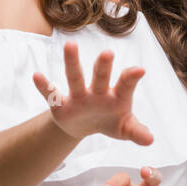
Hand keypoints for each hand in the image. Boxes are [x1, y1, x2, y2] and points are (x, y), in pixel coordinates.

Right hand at [32, 40, 154, 144]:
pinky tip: (36, 76)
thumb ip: (137, 132)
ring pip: (75, 77)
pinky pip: (51, 94)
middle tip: (108, 53)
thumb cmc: (111, 121)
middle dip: (103, 66)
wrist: (85, 126)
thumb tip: (150, 140)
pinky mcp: (60, 105)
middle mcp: (98, 92)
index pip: (125, 85)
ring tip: (70, 45)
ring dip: (72, 62)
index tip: (140, 69)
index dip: (131, 78)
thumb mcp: (125, 129)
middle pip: (100, 77)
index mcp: (117, 95)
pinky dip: (43, 86)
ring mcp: (78, 96)